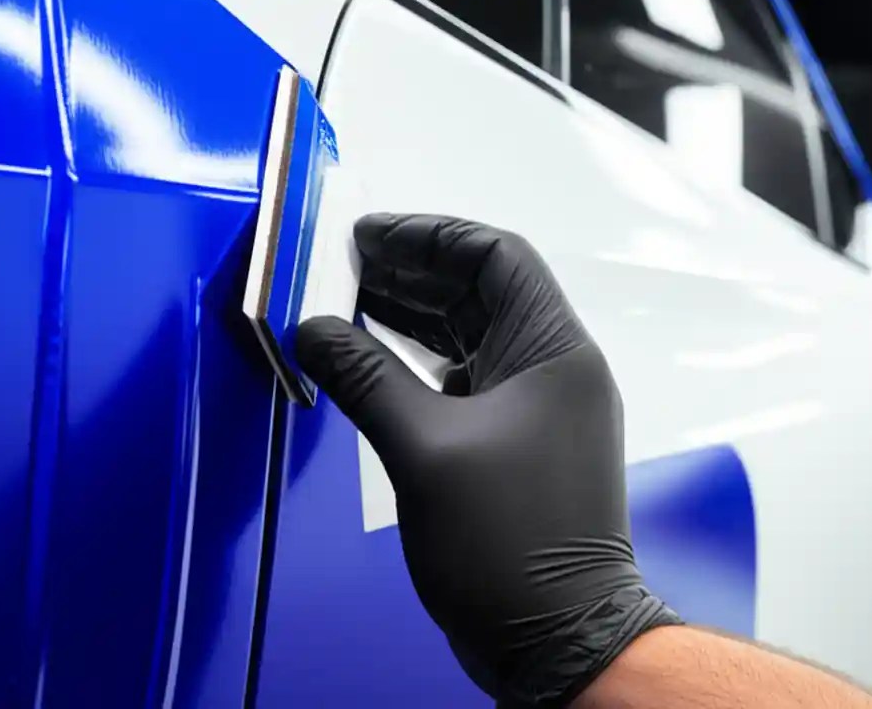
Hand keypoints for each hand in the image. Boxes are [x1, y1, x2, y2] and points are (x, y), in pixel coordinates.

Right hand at [296, 214, 679, 705]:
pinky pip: (462, 379)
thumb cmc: (510, 545)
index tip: (368, 235)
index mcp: (554, 353)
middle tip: (344, 266)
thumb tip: (315, 331)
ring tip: (346, 304)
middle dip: (410, 274)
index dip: (430, 236)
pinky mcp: (513, 444)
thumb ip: (365, 380)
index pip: (497, 257)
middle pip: (480, 293)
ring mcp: (535, 409)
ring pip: (468, 336)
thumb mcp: (424, 450)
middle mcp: (552, 371)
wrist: (556, 637)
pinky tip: (370, 364)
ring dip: (409, 318)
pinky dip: (416, 364)